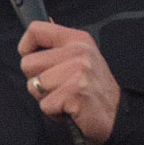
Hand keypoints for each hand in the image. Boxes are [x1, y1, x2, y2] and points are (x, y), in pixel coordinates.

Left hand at [18, 21, 120, 144]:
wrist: (118, 115)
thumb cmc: (94, 89)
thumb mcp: (81, 58)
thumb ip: (57, 47)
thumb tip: (34, 32)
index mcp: (77, 39)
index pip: (35, 30)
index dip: (25, 47)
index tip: (34, 60)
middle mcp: (78, 52)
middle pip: (27, 63)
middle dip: (37, 80)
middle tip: (59, 86)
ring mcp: (77, 71)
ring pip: (33, 85)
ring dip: (45, 97)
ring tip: (65, 97)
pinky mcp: (74, 93)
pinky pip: (44, 105)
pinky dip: (53, 112)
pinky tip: (70, 109)